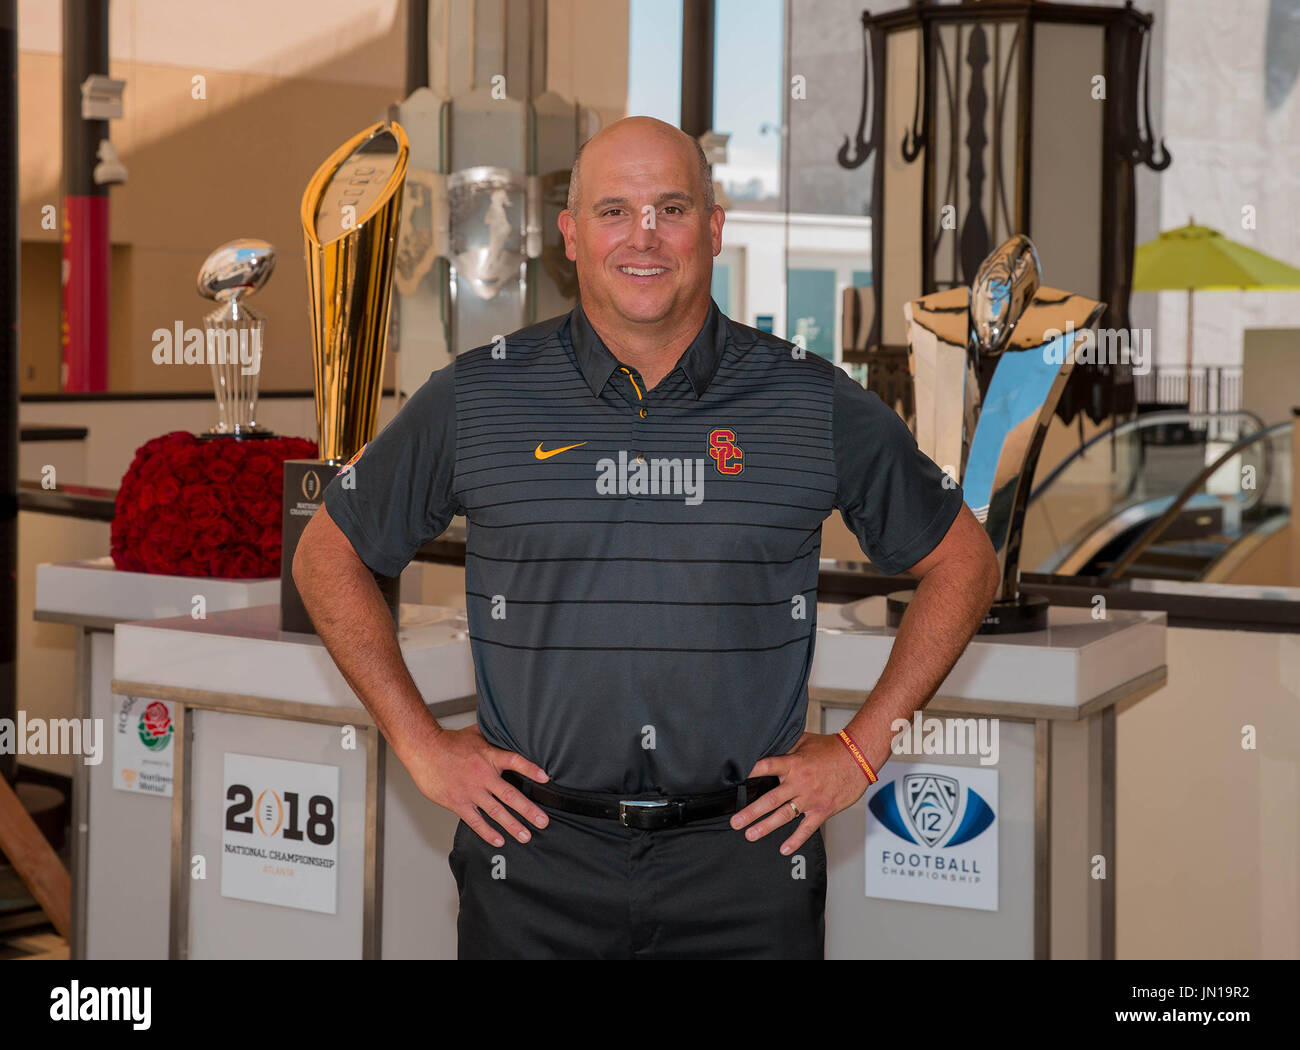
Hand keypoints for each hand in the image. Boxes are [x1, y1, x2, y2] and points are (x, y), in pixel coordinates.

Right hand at [413, 724, 550, 846]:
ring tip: (526, 836)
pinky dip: (488, 832)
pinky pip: (475, 821)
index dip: (531, 769)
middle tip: (543, 822)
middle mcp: (482, 775)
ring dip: (512, 825)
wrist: (423, 750)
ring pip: (495, 811)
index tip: (546, 778)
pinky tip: (499, 840)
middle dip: (528, 810)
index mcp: (489, 756)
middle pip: (510, 795)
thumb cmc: (449, 742)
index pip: (515, 761)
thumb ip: (494, 735)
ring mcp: (470, 791)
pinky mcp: (457, 802)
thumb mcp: (476, 733)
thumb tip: (510, 728)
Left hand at [730, 731, 869, 854]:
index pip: (765, 767)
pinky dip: (795, 840)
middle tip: (735, 821)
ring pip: (784, 815)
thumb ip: (785, 746)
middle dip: (750, 812)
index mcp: (793, 763)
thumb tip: (766, 744)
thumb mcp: (804, 741)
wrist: (858, 758)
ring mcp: (810, 798)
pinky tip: (784, 849)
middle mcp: (799, 783)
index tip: (734, 783)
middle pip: (770, 799)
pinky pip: (807, 828)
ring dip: (766, 827)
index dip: (749, 773)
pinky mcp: (822, 810)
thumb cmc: (832, 748)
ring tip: (750, 835)